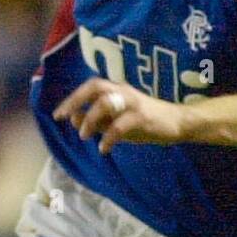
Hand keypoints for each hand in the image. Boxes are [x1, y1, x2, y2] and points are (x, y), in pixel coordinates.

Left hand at [54, 78, 185, 153]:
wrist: (178, 123)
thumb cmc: (146, 122)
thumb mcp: (118, 121)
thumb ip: (98, 120)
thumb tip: (74, 119)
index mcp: (117, 91)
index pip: (90, 87)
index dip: (73, 99)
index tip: (58, 115)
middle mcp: (124, 92)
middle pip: (95, 88)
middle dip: (76, 101)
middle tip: (64, 119)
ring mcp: (134, 103)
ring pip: (106, 103)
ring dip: (91, 120)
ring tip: (85, 137)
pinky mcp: (143, 117)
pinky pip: (121, 125)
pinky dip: (109, 138)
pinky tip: (104, 149)